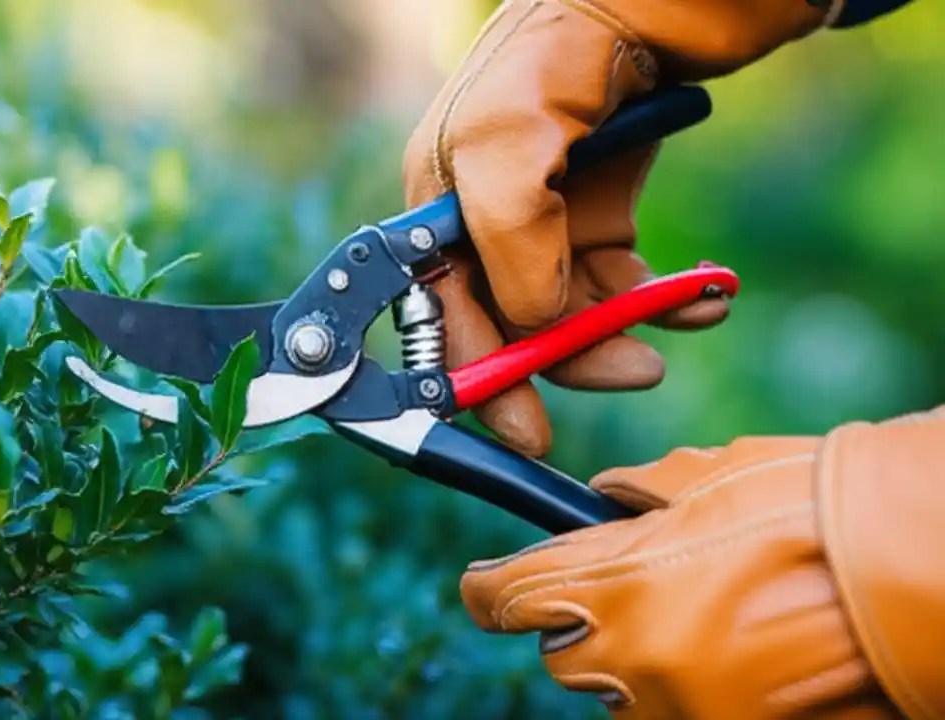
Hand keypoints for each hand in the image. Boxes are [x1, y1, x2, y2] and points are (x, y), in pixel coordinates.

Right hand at [404, 0, 840, 454]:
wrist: (648, 2)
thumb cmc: (556, 56)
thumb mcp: (507, 143)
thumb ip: (507, 244)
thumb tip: (534, 323)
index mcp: (434, 208)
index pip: (440, 314)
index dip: (475, 375)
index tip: (520, 427)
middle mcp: (481, 222)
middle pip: (509, 324)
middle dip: (565, 358)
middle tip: (631, 376)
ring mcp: (543, 221)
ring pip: (569, 312)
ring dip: (625, 328)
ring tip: (683, 317)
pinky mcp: (598, 213)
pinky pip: (619, 282)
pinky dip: (660, 299)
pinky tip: (702, 295)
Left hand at [459, 436, 897, 717]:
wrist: (914, 571)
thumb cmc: (811, 510)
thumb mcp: (706, 480)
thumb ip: (635, 496)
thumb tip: (602, 501)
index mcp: (615, 586)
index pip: (504, 600)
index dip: (492, 588)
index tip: (492, 583)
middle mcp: (636, 662)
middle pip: (560, 655)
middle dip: (579, 621)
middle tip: (626, 587)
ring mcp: (683, 712)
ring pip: (616, 694)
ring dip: (635, 661)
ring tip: (698, 617)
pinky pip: (673, 715)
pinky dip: (684, 689)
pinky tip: (731, 652)